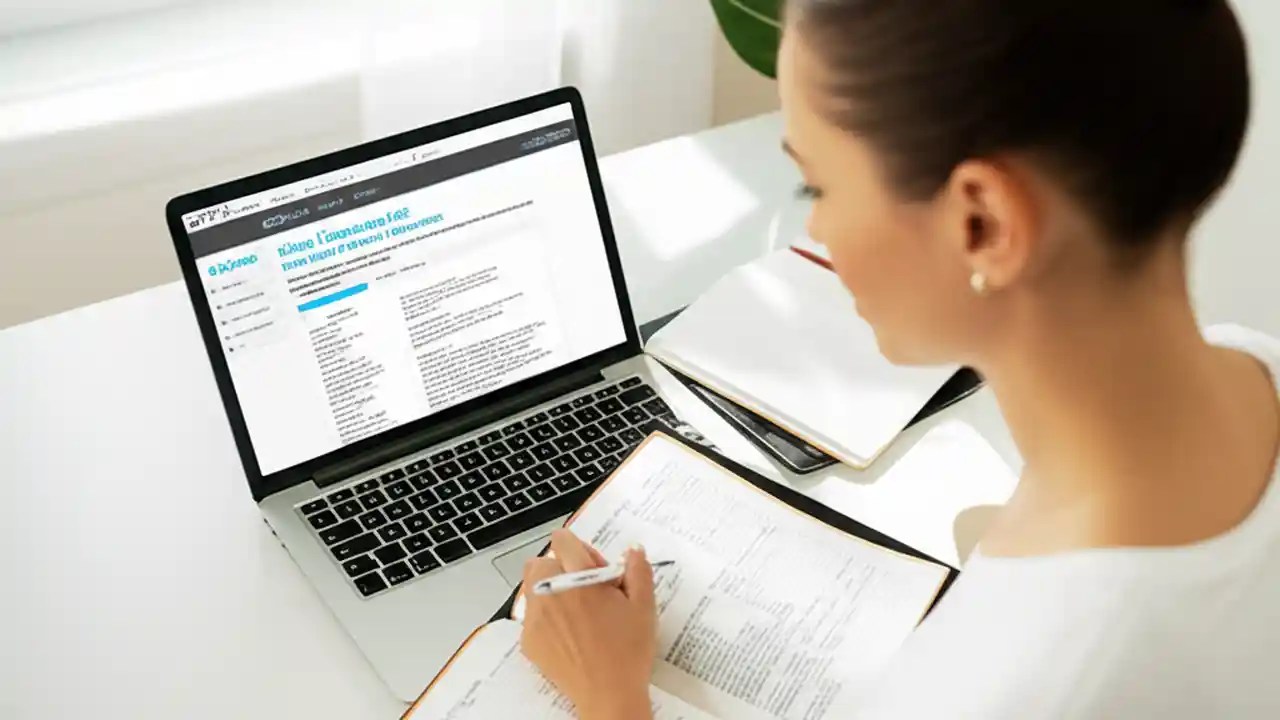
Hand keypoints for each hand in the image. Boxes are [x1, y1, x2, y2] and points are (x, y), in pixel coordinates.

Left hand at [521, 530, 656, 719]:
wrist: (609, 695)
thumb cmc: (628, 652)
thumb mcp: (644, 606)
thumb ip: (637, 570)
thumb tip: (632, 550)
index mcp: (580, 578)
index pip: (563, 539)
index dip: (581, 549)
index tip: (594, 567)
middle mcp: (552, 593)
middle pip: (542, 561)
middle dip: (561, 568)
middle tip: (585, 589)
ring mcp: (536, 618)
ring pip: (532, 586)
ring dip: (550, 590)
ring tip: (575, 612)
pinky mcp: (529, 640)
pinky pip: (530, 616)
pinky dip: (545, 617)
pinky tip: (568, 634)